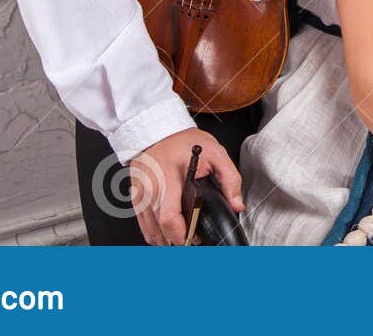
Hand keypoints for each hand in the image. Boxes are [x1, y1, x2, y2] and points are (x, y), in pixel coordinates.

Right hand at [130, 127, 243, 245]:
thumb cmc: (183, 140)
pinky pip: (143, 226)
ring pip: (150, 232)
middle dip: (178, 241)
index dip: (183, 234)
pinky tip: (168, 233)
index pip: (169, 217)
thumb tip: (237, 204)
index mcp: (170, 179)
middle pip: (159, 230)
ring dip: (166, 241)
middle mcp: (151, 190)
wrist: (157, 130)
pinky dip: (155, 234)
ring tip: (184, 237)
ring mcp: (141, 195)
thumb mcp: (215, 153)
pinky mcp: (135, 198)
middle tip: (194, 240)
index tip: (197, 238)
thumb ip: (229, 179)